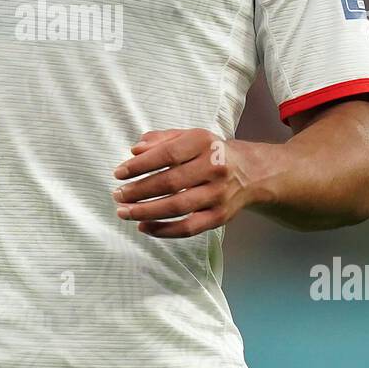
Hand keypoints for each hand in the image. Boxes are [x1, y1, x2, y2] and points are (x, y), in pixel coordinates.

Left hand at [112, 129, 280, 237]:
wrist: (250, 172)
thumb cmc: (210, 152)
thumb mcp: (189, 137)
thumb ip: (161, 140)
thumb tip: (135, 150)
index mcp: (204, 142)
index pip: (167, 155)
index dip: (140, 166)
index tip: (119, 173)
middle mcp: (215, 167)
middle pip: (171, 182)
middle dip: (139, 191)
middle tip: (117, 196)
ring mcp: (219, 194)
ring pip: (178, 207)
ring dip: (146, 212)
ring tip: (124, 212)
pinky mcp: (220, 216)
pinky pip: (189, 228)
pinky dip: (164, 230)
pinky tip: (144, 227)